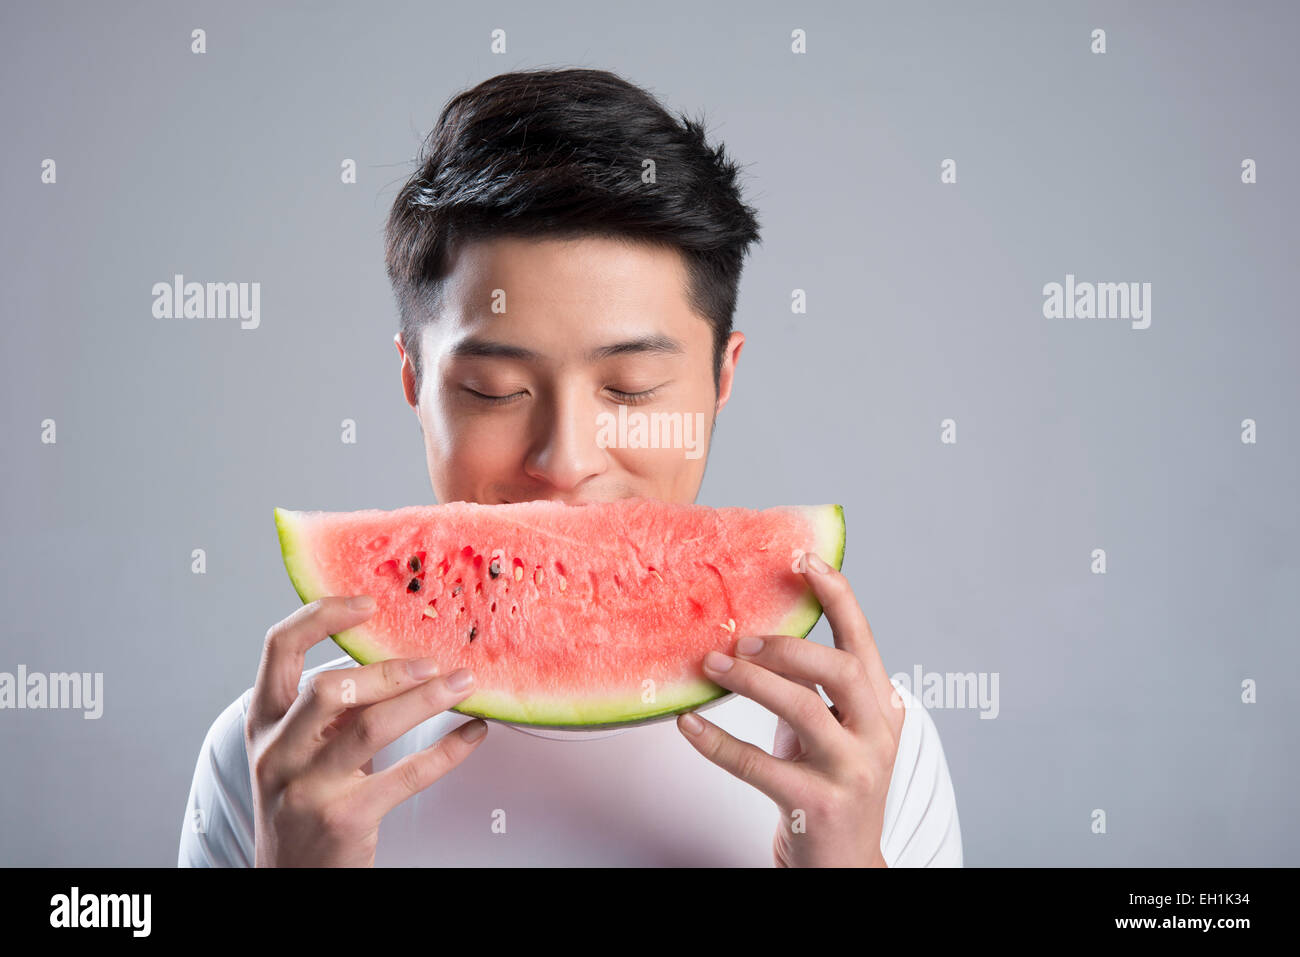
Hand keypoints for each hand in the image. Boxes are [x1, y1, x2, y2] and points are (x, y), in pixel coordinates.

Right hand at [245, 595, 487, 866]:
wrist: (291, 878)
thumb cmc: (305, 801)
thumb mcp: (301, 747)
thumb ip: (332, 707)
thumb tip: (398, 655)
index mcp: (264, 722)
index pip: (278, 648)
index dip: (321, 616)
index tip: (367, 602)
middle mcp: (279, 752)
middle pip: (329, 689)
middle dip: (387, 669)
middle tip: (431, 661)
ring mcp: (308, 788)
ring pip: (371, 728)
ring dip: (425, 701)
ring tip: (463, 684)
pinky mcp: (344, 819)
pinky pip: (407, 776)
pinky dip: (448, 751)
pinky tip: (474, 734)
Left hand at [676, 550, 905, 866]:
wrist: (844, 866)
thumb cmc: (830, 786)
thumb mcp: (833, 730)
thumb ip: (812, 685)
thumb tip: (755, 631)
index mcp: (881, 708)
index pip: (864, 639)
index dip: (837, 595)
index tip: (803, 557)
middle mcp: (875, 736)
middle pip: (841, 669)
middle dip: (790, 645)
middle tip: (743, 637)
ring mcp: (850, 772)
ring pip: (804, 710)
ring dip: (751, 682)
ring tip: (711, 666)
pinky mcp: (817, 805)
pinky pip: (758, 765)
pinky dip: (717, 741)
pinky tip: (689, 724)